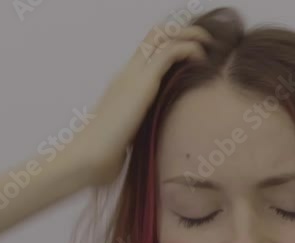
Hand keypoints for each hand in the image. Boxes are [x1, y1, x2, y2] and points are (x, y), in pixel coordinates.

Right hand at [67, 24, 213, 184]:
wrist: (87, 157)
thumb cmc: (102, 157)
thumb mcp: (126, 141)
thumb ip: (138, 136)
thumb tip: (146, 152)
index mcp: (123, 86)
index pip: (146, 53)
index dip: (169, 46)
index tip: (192, 56)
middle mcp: (127, 75)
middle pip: (153, 36)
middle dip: (181, 34)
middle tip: (203, 44)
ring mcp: (133, 75)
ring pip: (162, 36)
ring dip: (188, 36)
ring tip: (207, 45)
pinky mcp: (142, 82)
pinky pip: (169, 52)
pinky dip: (188, 48)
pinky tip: (201, 58)